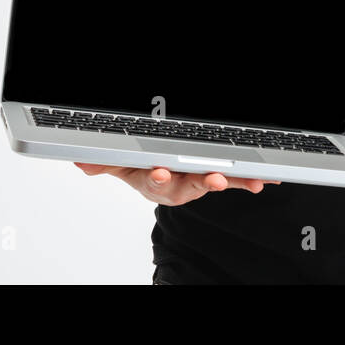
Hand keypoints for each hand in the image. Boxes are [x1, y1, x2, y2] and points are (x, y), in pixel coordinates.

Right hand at [75, 162, 279, 205]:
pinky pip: (234, 179)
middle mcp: (179, 184)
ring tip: (246, 181)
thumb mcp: (121, 165)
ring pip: (214, 181)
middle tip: (212, 179)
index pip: (154, 180)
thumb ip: (105, 162)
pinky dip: (247, 180)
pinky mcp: (218, 176)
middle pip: (189, 184)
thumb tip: (83, 161)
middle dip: (200, 181)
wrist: (162, 180)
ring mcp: (199, 181)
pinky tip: (262, 181)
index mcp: (156, 181)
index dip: (158, 178)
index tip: (160, 173)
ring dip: (230, 181)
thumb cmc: (143, 169)